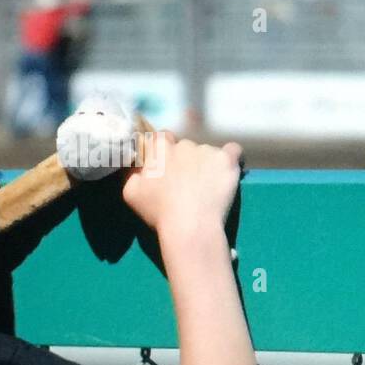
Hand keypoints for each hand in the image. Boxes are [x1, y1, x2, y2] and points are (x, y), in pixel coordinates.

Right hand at [122, 131, 242, 235]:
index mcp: (160, 148)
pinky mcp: (227, 160)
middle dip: (185, 160)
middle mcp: (184, 143)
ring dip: (205, 164)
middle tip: (185, 183)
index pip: (161, 137)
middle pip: (185, 146)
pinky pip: (233, 151)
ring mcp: (207, 150)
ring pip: (206, 152)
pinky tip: (228, 170)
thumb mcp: (130, 193)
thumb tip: (135, 163)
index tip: (165, 168)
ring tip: (206, 187)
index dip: (163, 151)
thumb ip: (131, 172)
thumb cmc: (158, 212)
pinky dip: (231, 158)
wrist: (190, 226)